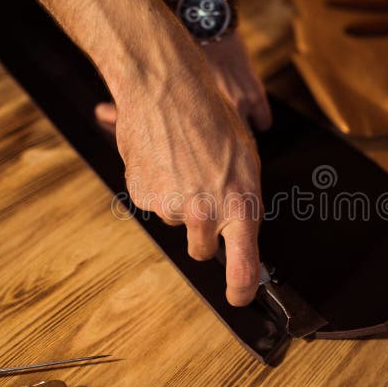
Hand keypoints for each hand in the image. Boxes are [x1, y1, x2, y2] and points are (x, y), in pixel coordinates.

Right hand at [109, 38, 262, 306]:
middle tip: (204, 195)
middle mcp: (205, 214)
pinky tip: (162, 158)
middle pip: (202, 249)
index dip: (242, 288)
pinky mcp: (143, 197)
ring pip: (175, 221)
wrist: (166, 88)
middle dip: (204, 232)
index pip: (244, 265)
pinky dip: (157, 187)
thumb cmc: (212, 116)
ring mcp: (171, 208)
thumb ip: (241, 198)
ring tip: (183, 161)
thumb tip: (238, 226)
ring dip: (180, 202)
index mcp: (240, 204)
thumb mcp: (244, 158)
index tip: (241, 298)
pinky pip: (152, 203)